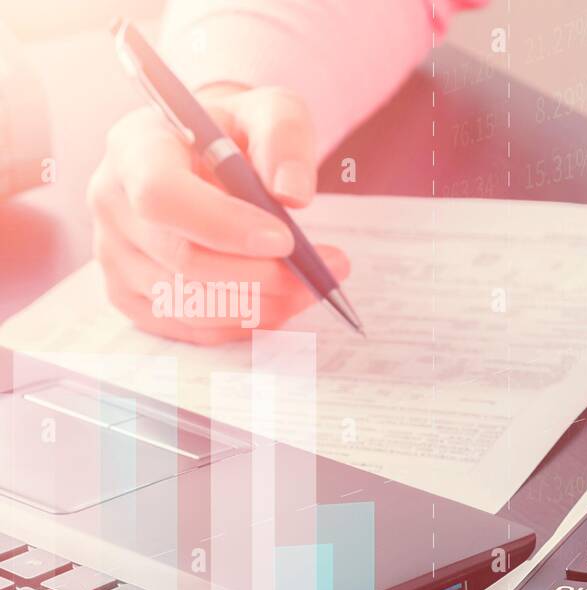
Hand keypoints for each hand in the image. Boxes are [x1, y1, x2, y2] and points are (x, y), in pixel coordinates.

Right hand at [87, 84, 349, 344]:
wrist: (202, 157)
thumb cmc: (234, 134)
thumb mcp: (269, 110)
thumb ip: (284, 137)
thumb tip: (293, 193)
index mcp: (135, 147)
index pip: (162, 196)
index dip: (224, 225)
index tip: (286, 239)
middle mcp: (111, 202)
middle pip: (184, 260)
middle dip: (263, 276)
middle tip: (322, 274)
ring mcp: (114, 255)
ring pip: (190, 304)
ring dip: (262, 306)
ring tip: (309, 287)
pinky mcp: (129, 295)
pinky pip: (190, 328)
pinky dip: (243, 324)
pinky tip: (277, 302)